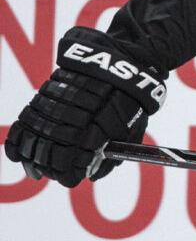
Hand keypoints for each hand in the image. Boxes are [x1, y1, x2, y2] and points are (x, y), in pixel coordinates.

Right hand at [4, 27, 166, 186]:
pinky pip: (27, 120)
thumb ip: (113, 156)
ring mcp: (58, 107)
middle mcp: (73, 122)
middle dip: (49, 168)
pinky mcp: (47, 93)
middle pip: (50, 155)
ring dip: (33, 155)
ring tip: (35, 166)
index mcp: (96, 134)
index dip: (68, 175)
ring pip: (36, 138)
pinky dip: (20, 138)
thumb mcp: (132, 131)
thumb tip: (93, 175)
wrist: (122, 63)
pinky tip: (18, 152)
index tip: (69, 177)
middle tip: (50, 173)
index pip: (71, 166)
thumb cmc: (131, 101)